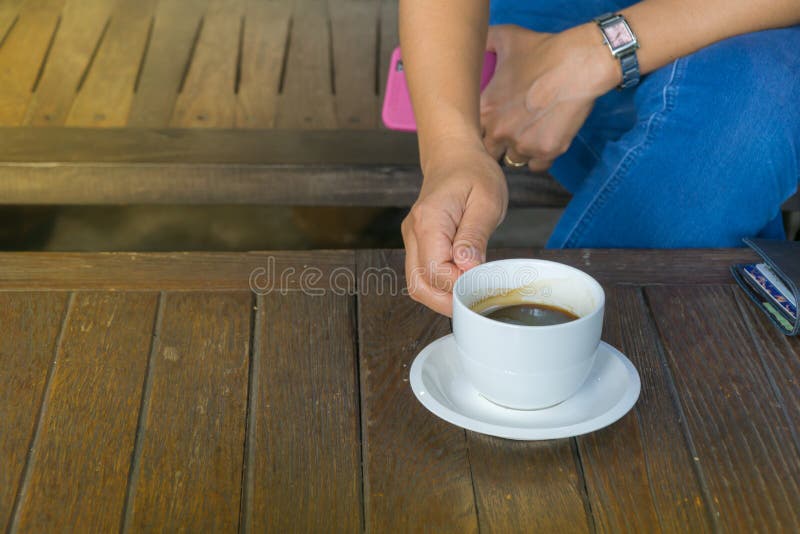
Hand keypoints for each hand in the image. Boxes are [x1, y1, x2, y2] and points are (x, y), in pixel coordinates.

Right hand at [401, 138, 507, 315]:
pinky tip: (461, 284)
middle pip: (419, 284)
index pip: (435, 269)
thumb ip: (475, 236)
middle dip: (447, 301)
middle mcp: (414, 232)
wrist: (455, 157)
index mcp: (429, 220)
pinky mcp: (418, 244)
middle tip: (476, 300)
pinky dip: (439, 287)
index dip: (459, 284)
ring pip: (417, 284)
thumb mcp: (486, 201)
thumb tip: (467, 268)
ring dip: (441, 298)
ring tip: (470, 294)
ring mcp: (412, 240)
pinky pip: (422, 274)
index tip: (483, 282)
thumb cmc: (474, 174)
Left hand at [481, 23, 619, 170]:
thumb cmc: (544, 51)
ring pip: (514, 160)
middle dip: (497, 145)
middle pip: (489, 152)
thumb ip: (486, 42)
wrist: (579, 64)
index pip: (471, 134)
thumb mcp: (507, 38)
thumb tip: (477, 44)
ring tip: (528, 135)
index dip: (479, 131)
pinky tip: (543, 142)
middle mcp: (499, 132)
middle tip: (509, 132)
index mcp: (484, 110)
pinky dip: (540, 158)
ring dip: (519, 151)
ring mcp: (523, 145)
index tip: (488, 126)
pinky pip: (537, 166)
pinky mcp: (547, 152)